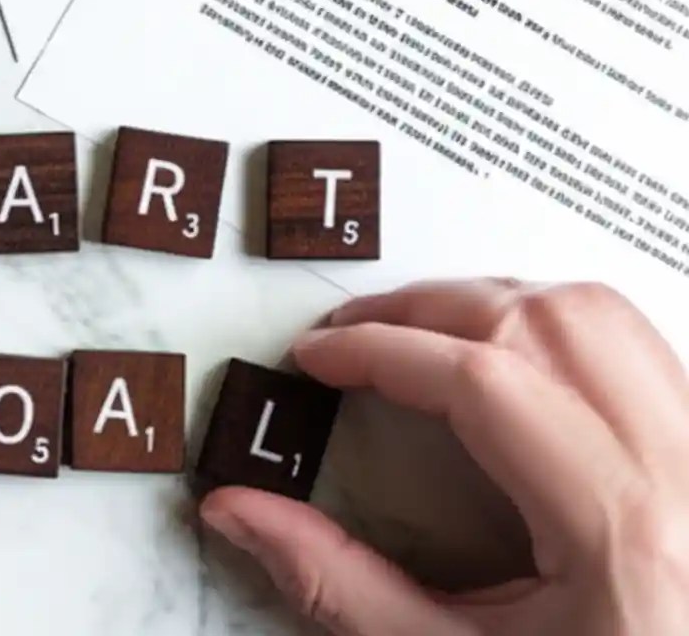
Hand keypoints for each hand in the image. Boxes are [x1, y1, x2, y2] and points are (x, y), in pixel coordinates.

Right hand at [201, 280, 688, 635]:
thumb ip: (339, 586)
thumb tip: (243, 514)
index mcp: (619, 530)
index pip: (486, 381)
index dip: (383, 351)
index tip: (318, 357)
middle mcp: (681, 472)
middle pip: (542, 321)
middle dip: (425, 307)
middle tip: (351, 335)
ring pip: (598, 313)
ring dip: (494, 301)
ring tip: (418, 330)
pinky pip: (633, 342)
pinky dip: (553, 325)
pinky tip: (502, 356)